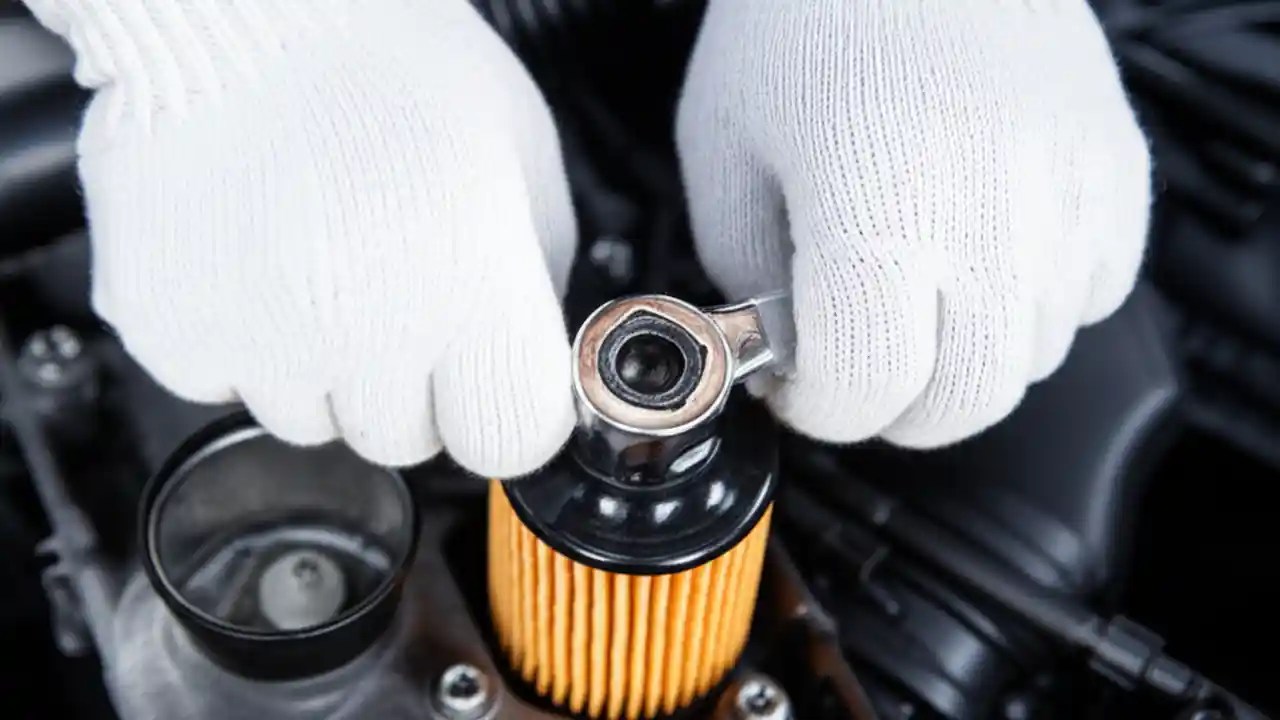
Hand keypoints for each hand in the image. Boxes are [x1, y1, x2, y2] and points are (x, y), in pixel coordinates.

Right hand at [28, 0, 576, 474]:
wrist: (241, 10)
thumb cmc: (391, 63)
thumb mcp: (521, 160)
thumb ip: (532, 280)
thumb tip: (527, 360)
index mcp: (471, 288)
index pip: (510, 441)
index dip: (504, 409)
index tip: (491, 383)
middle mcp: (365, 330)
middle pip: (406, 441)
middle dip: (409, 385)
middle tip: (390, 291)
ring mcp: (258, 339)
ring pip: (310, 422)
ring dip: (321, 368)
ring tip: (315, 262)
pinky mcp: (169, 329)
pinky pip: (221, 385)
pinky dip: (237, 342)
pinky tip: (251, 262)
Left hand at [677, 0, 1150, 446]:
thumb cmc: (802, 22)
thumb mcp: (722, 155)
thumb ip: (751, 278)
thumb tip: (799, 357)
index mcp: (875, 202)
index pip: (867, 388)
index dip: (822, 408)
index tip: (801, 384)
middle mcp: (989, 205)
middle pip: (969, 400)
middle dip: (899, 410)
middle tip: (861, 367)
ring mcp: (1067, 186)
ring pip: (1035, 357)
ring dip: (968, 357)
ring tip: (918, 288)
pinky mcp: (1116, 166)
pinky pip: (1095, 294)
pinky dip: (1036, 304)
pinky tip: (983, 253)